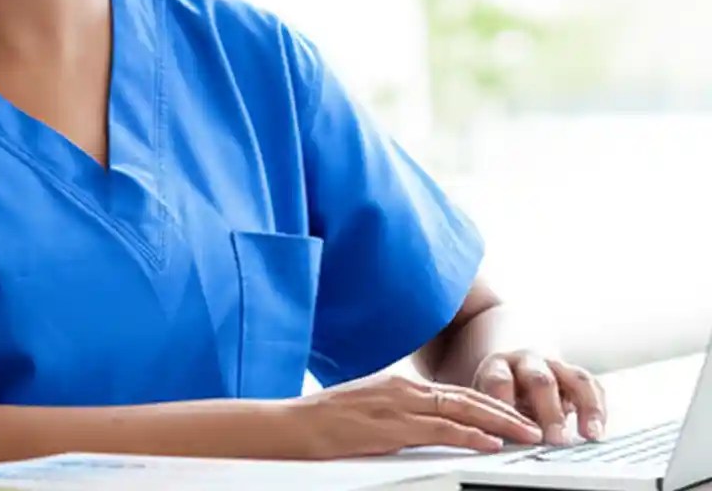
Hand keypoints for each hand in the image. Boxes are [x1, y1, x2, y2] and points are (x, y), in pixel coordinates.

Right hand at [289, 374, 544, 458]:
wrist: (292, 426)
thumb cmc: (323, 423)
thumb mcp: (367, 409)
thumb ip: (396, 413)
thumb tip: (420, 425)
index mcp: (398, 384)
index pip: (455, 391)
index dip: (489, 402)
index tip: (514, 413)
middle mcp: (403, 389)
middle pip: (466, 396)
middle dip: (505, 410)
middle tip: (534, 423)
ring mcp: (398, 406)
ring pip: (462, 410)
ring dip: (500, 423)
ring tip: (526, 433)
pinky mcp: (392, 427)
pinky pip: (440, 430)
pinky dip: (470, 434)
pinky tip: (491, 442)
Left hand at [472, 350, 606, 444]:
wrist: (513, 371)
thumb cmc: (498, 395)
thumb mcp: (488, 405)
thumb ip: (497, 420)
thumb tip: (506, 444)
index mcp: (497, 366)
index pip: (499, 381)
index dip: (506, 404)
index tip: (512, 432)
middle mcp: (526, 360)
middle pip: (539, 380)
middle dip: (549, 411)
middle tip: (554, 439)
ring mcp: (554, 363)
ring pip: (574, 378)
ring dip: (584, 408)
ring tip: (589, 435)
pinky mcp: (575, 374)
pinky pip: (593, 387)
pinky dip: (598, 409)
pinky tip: (597, 433)